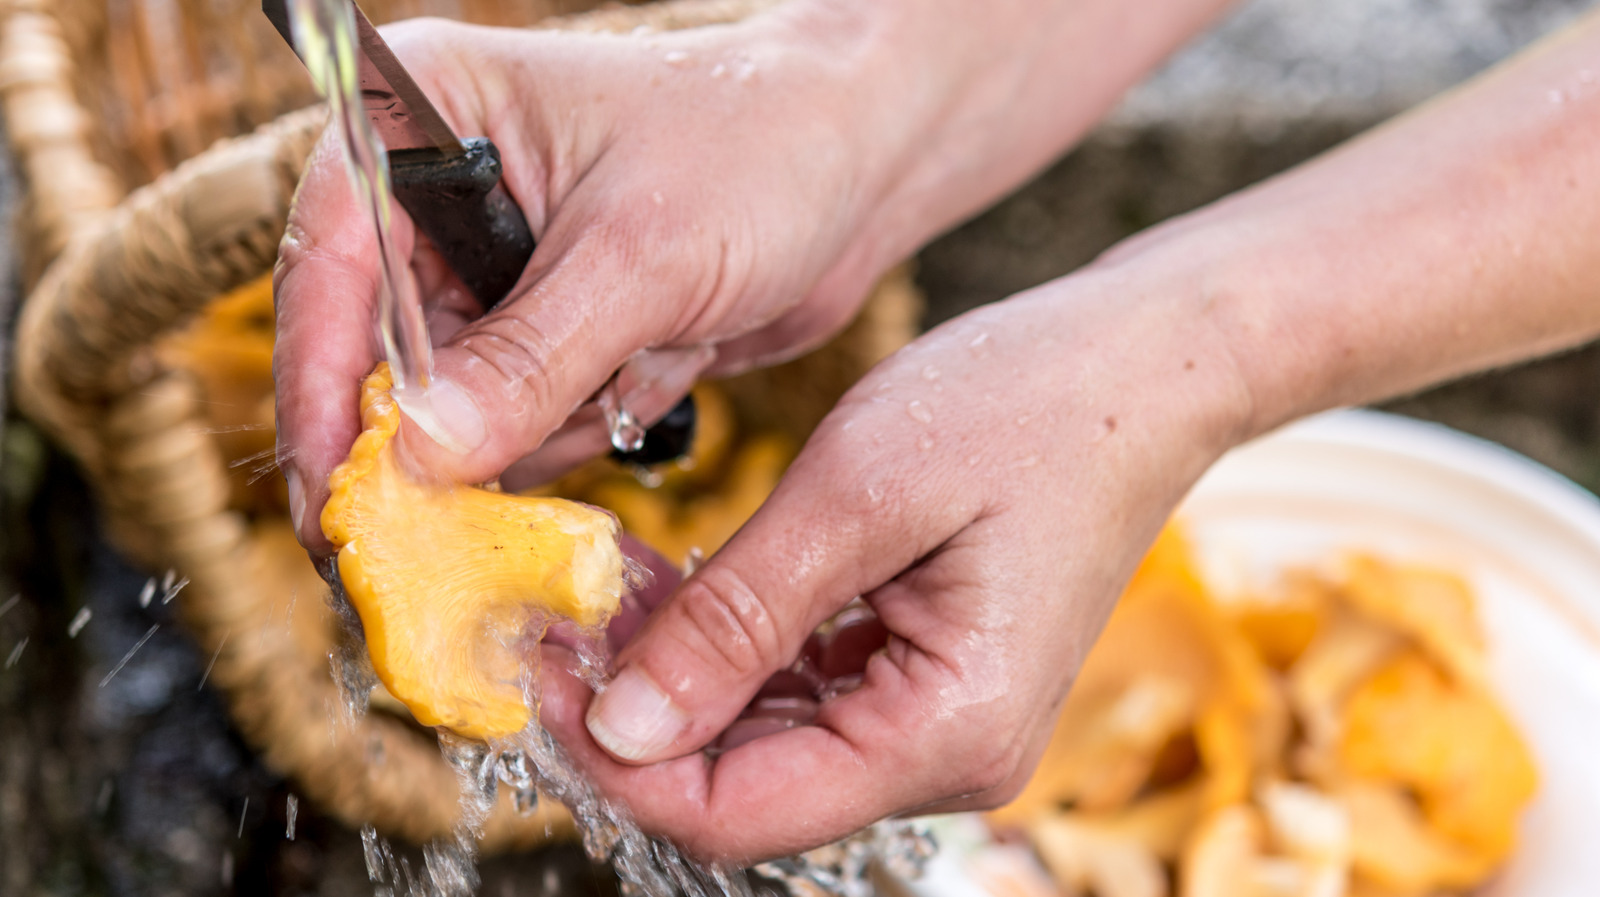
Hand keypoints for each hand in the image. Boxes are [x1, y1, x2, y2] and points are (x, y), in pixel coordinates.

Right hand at [273, 0, 1238, 553]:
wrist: (862, 166)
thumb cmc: (761, 150)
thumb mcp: (643, 256)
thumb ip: (530, 360)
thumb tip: (421, 458)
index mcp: (424, 118)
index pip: (332, 262)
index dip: (323, 383)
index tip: (335, 491)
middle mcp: (438, 197)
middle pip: (373, 352)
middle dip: (424, 440)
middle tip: (433, 537)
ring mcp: (493, 271)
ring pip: (449, 406)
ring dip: (529, 432)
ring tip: (623, 382)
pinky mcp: (547, 332)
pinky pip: (519, 423)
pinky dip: (576, 430)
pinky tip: (655, 377)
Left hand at [536, 264, 1254, 861]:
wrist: (1141, 369)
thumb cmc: (1026, 407)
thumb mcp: (859, 495)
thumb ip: (737, 619)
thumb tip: (624, 725)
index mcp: (947, 732)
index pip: (737, 815)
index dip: (619, 759)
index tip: (538, 671)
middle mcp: (948, 756)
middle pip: (744, 788)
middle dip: (635, 711)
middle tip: (557, 612)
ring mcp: (939, 723)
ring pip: (761, 744)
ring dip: (674, 675)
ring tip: (607, 583)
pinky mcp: (926, 682)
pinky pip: (800, 695)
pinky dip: (727, 648)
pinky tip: (674, 582)